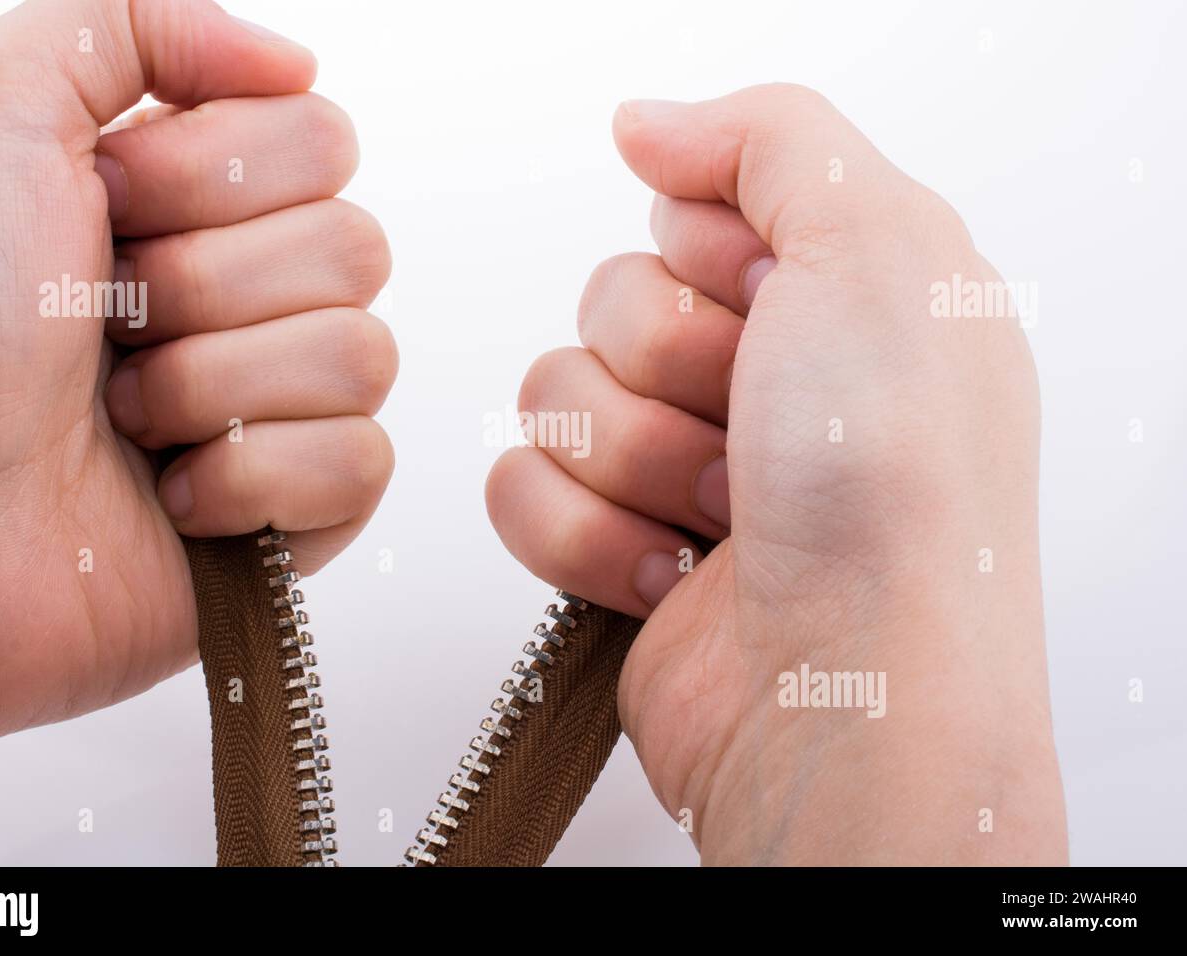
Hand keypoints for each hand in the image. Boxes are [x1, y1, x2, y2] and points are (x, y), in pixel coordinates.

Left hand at [0, 0, 393, 785]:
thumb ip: (135, 24)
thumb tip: (294, 63)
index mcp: (197, 202)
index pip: (322, 142)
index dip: (215, 176)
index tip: (109, 209)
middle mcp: (248, 298)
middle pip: (355, 248)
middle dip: (208, 287)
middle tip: (112, 326)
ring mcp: (279, 407)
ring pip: (364, 355)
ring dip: (220, 384)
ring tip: (127, 419)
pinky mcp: (297, 511)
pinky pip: (359, 463)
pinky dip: (253, 477)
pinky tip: (173, 494)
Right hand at [486, 85, 1065, 863]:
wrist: (852, 700)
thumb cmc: (894, 500)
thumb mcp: (876, 249)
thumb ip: (769, 140)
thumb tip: (647, 123)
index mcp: (839, 303)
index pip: (695, 214)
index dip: (711, 257)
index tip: (766, 309)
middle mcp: (766, 386)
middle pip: (614, 300)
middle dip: (669, 367)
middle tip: (750, 433)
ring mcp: (689, 474)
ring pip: (555, 390)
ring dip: (630, 456)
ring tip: (721, 517)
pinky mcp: (619, 551)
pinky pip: (521, 486)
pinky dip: (582, 532)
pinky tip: (669, 573)